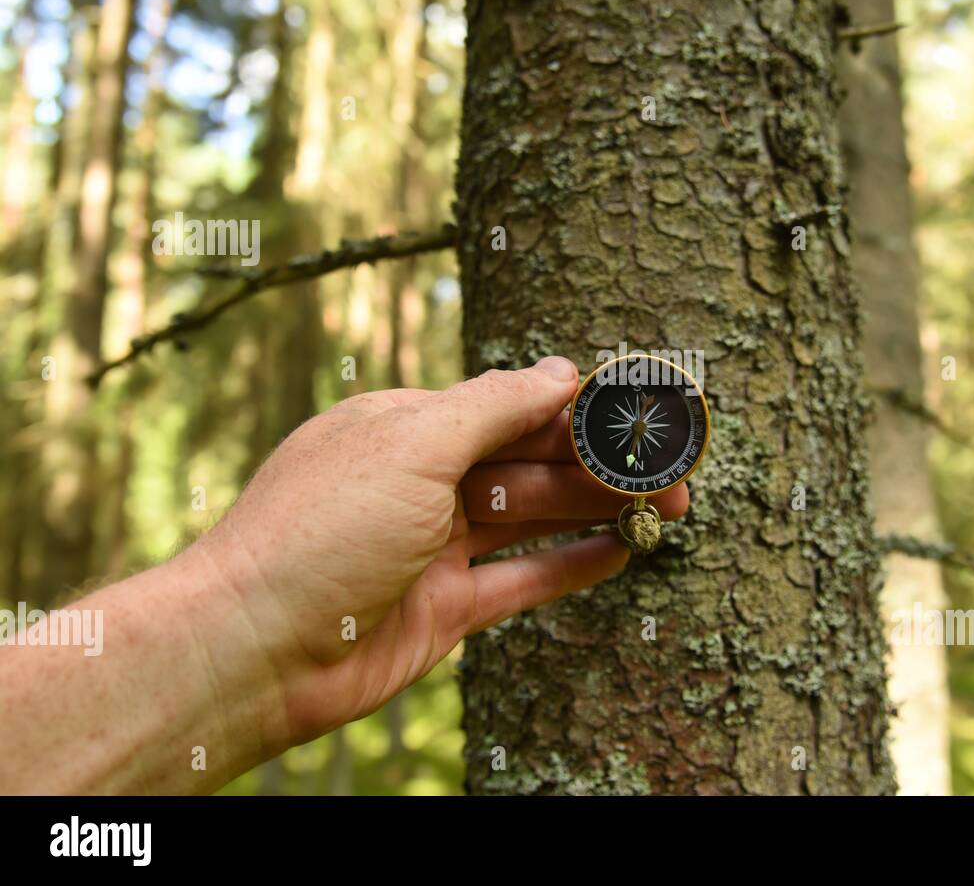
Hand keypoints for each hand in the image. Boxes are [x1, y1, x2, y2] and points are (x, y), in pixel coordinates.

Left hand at [199, 356, 688, 746]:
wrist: (253, 650)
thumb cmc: (320, 531)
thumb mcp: (410, 446)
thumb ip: (492, 407)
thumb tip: (560, 370)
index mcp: (408, 427)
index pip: (512, 405)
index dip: (579, 410)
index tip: (642, 414)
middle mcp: (424, 481)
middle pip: (531, 461)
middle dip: (601, 464)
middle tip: (673, 473)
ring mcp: (436, 546)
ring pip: (533, 517)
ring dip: (597, 509)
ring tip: (665, 508)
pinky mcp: (445, 608)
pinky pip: (521, 579)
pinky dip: (570, 564)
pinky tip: (620, 550)